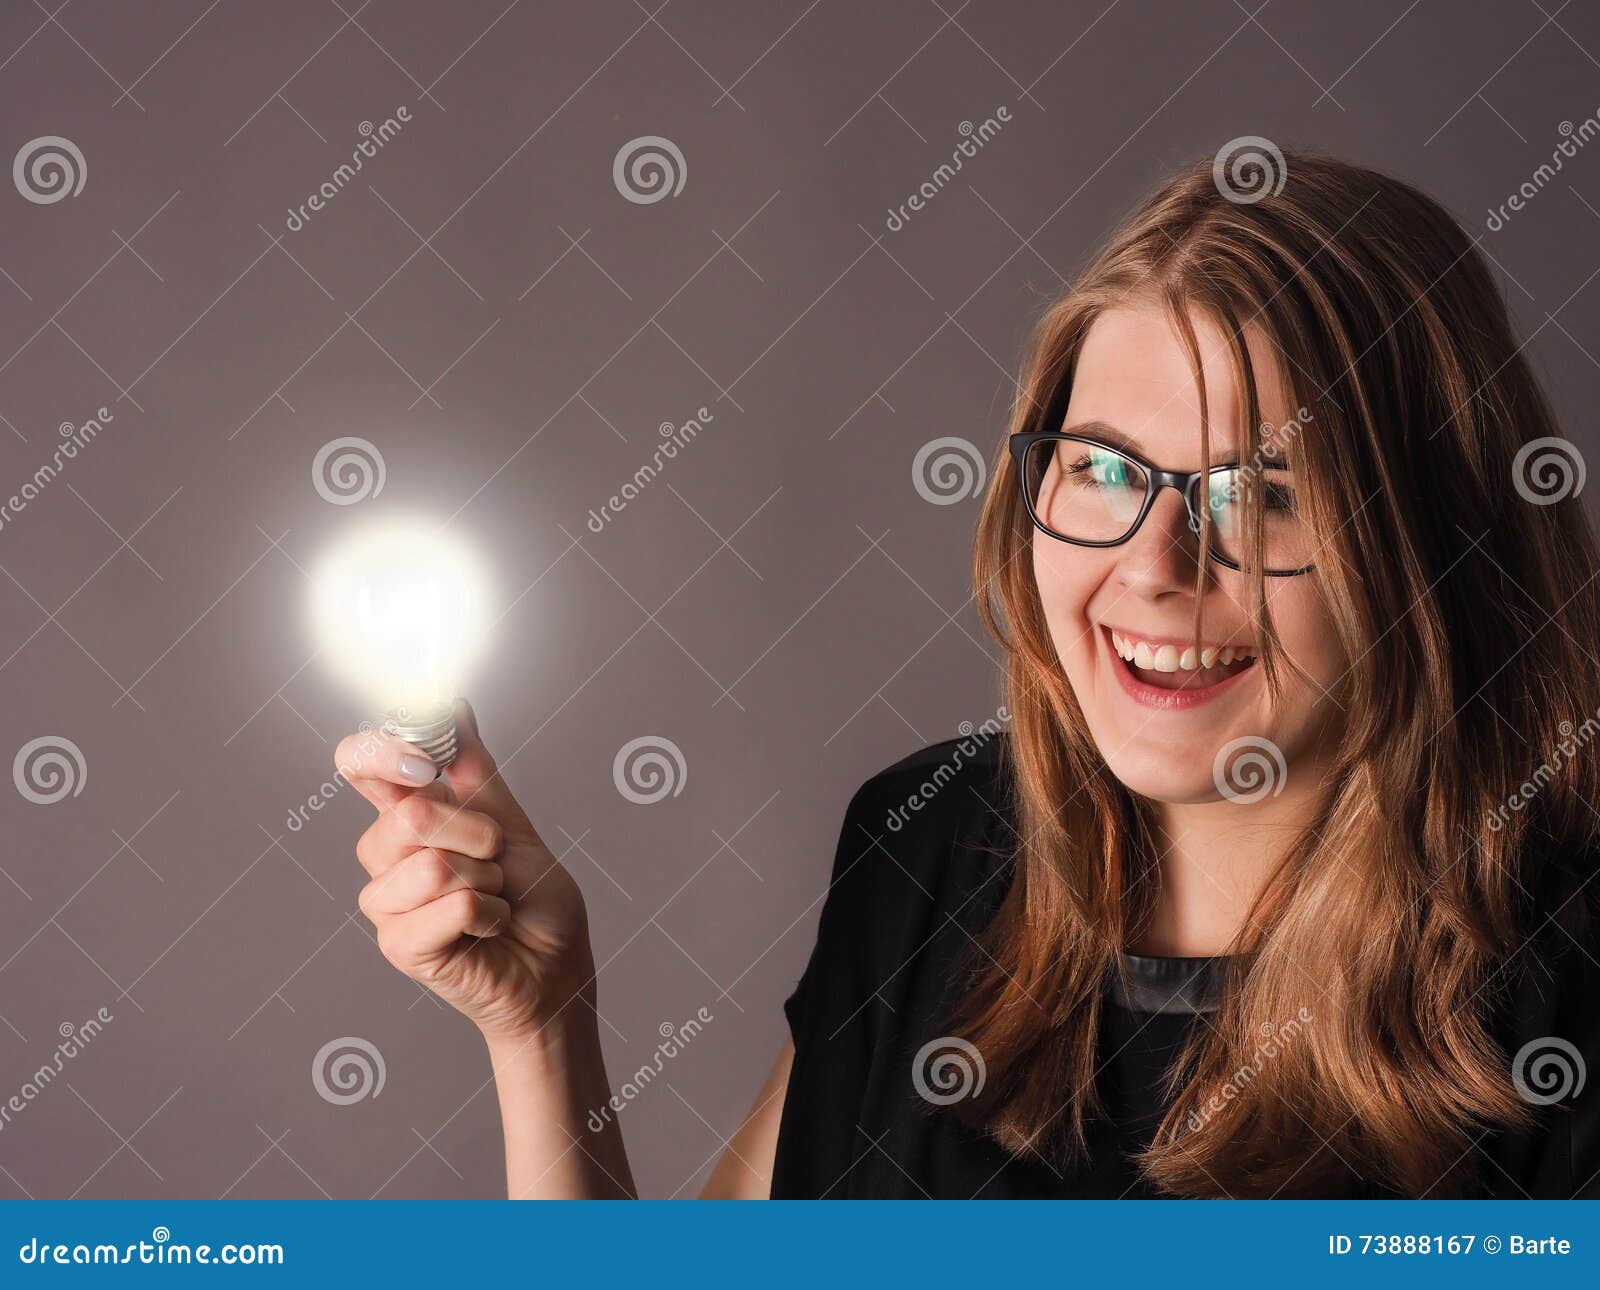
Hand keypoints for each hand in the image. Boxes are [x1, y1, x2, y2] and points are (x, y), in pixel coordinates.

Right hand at [336, 700, 591, 1043]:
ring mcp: (387, 902)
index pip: (360, 763)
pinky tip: (490, 929)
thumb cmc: (534, 899)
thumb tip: (454, 705)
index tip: (425, 763)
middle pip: (408, 814)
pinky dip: (490, 915)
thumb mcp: (511, 821)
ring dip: (486, 881)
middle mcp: (386, 855)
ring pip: (432, 864)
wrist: (556, 967)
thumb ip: (473, 769)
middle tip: (496, 858)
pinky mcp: (399, 945)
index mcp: (407, 815)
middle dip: (477, 833)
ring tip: (494, 900)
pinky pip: (451, 907)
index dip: (382, 750)